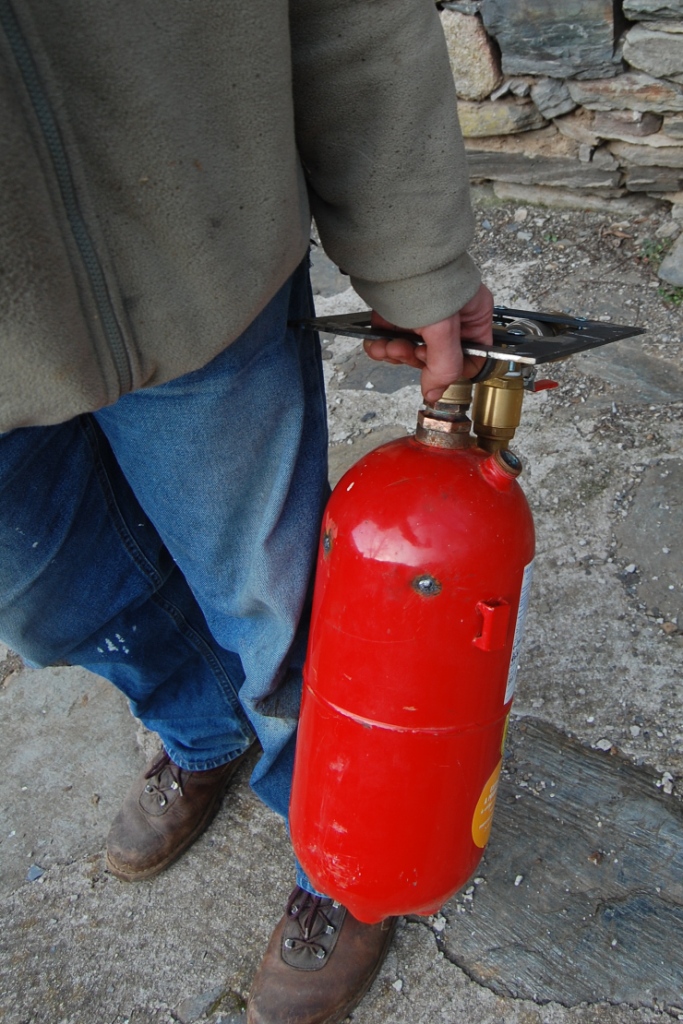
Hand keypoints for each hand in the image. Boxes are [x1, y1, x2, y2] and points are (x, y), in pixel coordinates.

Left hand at [363, 283, 493, 403]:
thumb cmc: (424, 275)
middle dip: (414, 359)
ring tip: (388, 345)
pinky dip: (381, 344)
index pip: (471, 358)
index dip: (450, 369)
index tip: (434, 369)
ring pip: (410, 350)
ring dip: (396, 353)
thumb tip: (435, 394)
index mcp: (473, 315)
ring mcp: (424, 314)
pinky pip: (391, 339)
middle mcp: (450, 316)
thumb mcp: (443, 328)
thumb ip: (444, 366)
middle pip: (435, 358)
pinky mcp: (399, 311)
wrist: (390, 252)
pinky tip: (376, 342)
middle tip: (405, 350)